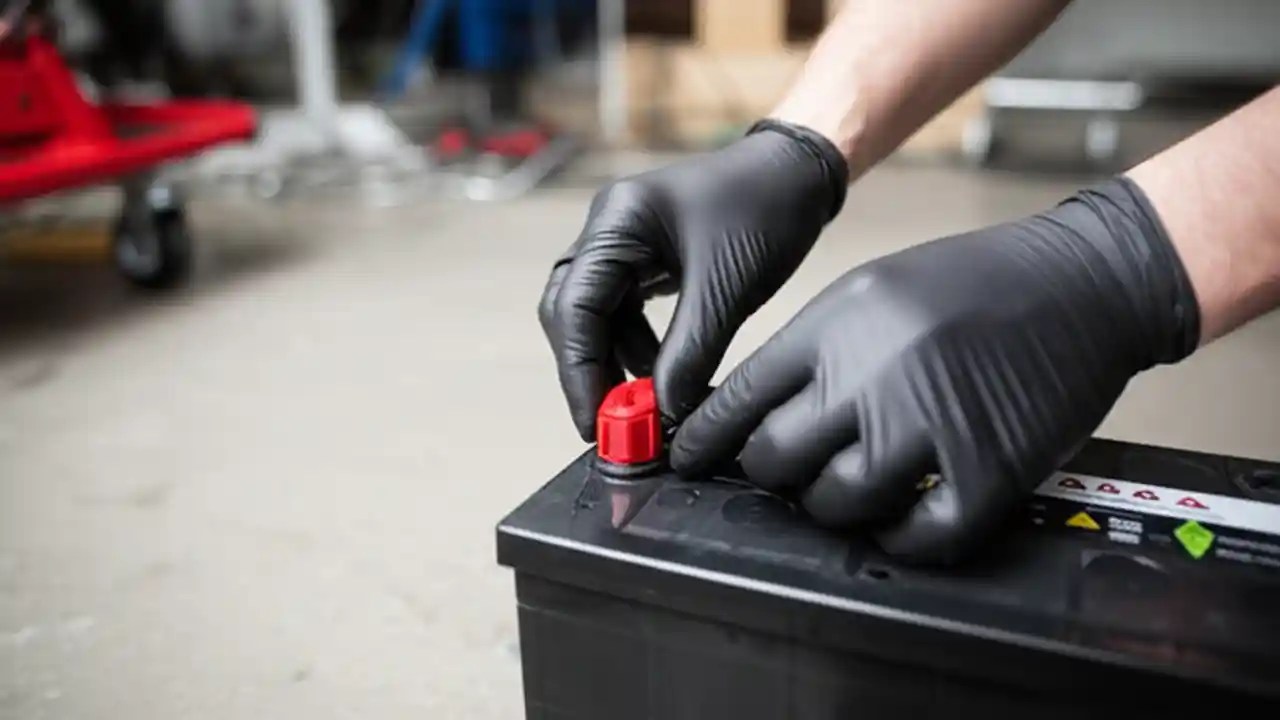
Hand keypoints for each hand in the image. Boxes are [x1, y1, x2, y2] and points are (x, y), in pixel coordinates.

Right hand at [539, 120, 847, 439]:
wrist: (802, 173)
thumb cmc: (767, 209)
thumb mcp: (728, 289)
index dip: (579, 371)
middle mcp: (609, 229)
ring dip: (616, 364)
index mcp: (617, 221)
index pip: (573, 306)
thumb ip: (689, 353)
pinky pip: (626, 313)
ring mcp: (624, 243)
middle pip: (571, 312)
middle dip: (588, 370)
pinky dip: (639, 350)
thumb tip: (662, 413)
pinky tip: (662, 377)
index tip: (594, 422)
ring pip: (597, 317)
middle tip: (611, 424)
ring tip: (644, 408)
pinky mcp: (647, 260)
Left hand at [671, 177, 1200, 563]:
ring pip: (836, 503)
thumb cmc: (973, 283)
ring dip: (834, 506)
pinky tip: (902, 520)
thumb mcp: (873, 289)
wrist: (1081, 278)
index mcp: (835, 326)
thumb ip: (815, 349)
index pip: (740, 399)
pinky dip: (901, 538)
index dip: (708, 440)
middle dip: (772, 472)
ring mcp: (928, 425)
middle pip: (776, 459)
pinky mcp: (986, 469)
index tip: (690, 461)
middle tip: (789, 471)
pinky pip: (918, 536)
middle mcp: (869, 376)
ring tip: (851, 487)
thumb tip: (757, 411)